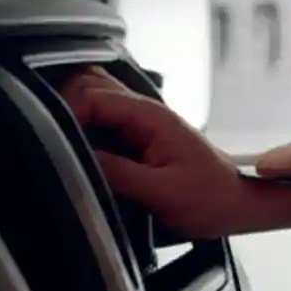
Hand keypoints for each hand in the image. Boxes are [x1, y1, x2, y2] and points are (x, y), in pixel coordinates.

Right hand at [61, 69, 290, 237]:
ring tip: (63, 152)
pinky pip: (101, 123)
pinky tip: (80, 157)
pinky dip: (85, 133)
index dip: (64, 116)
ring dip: (73, 120)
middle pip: (86, 87)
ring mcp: (138, 122)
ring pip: (91, 102)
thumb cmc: (211, 198)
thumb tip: (75, 164)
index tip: (51, 145)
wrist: (239, 203)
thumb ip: (115, 174)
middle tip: (52, 146)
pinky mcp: (136, 137)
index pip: (89, 96)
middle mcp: (141, 111)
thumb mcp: (161, 192)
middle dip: (61, 110)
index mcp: (148, 115)